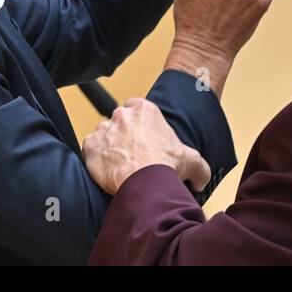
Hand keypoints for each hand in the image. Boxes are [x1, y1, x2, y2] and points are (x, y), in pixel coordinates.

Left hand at [82, 98, 210, 195]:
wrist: (145, 183)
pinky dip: (97, 159)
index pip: (137, 109)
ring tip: (120, 166)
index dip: (140, 125)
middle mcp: (122, 114)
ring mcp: (104, 128)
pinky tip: (108, 171)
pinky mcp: (91, 145)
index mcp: (145, 109)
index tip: (143, 140)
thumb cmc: (166, 166)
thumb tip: (200, 180)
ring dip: (110, 148)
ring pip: (104, 136)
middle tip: (133, 156)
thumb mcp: (192, 161)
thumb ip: (199, 167)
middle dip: (124, 136)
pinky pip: (91, 150)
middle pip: (120, 122)